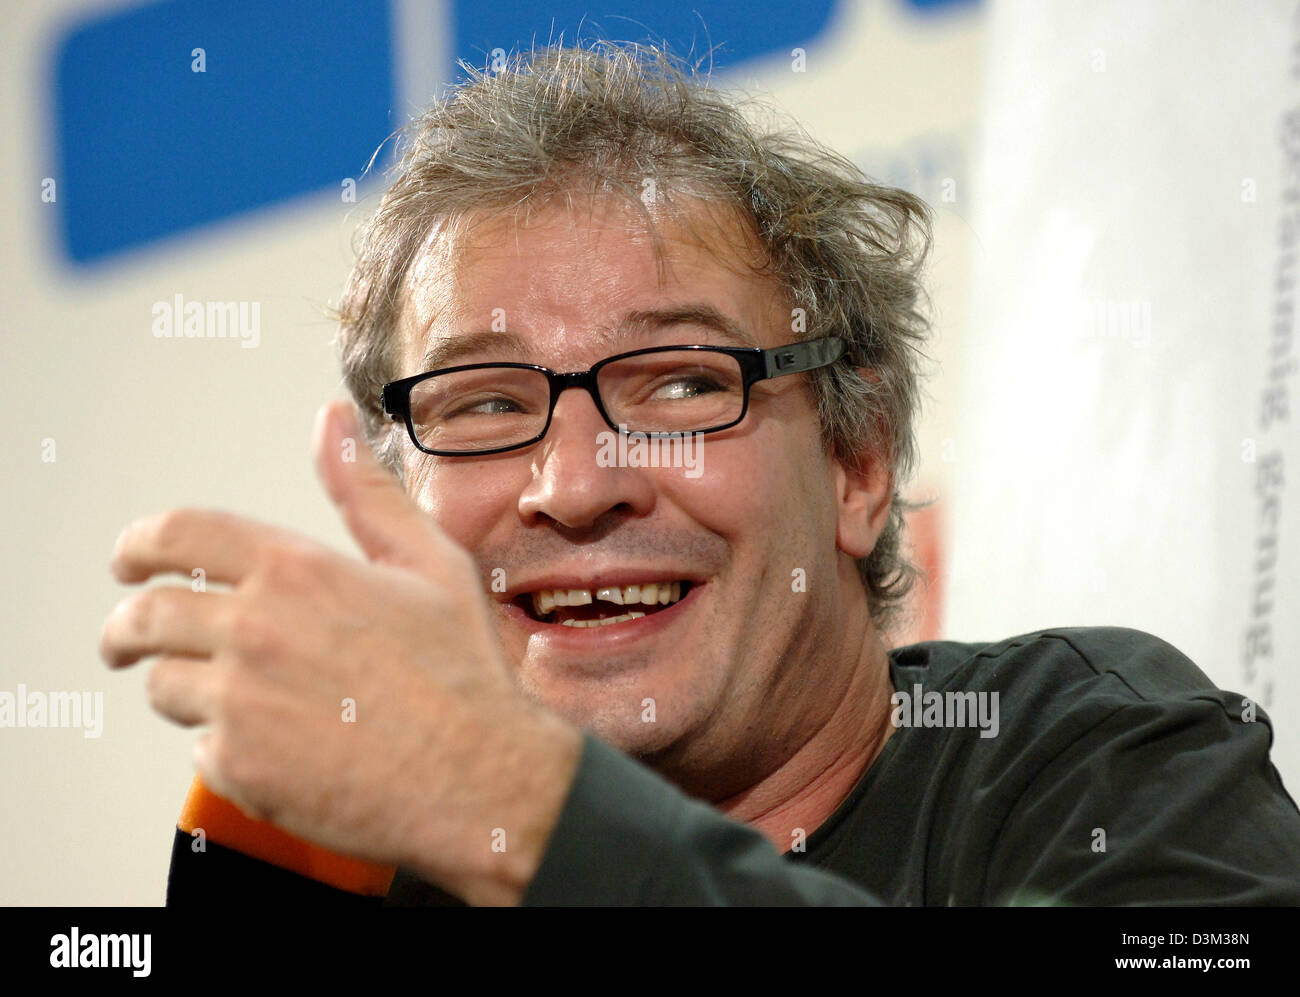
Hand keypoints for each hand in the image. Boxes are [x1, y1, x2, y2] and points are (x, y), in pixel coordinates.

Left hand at [99, 400, 581, 904]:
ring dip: (181, 687)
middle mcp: (255, 630)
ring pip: (163, 686)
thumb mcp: (429, 562)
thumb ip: (366, 491)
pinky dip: (226, 746)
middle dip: (126, 627)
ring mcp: (241, 703)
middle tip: (129, 640)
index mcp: (296, 570)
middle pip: (145, 616)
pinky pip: (200, 750)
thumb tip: (332, 422)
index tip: (129, 562)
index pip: (175, 535)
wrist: (479, 778)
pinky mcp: (240, 767)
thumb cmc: (461, 673)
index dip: (138, 545)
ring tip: (225, 697)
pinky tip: (278, 745)